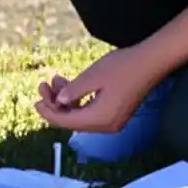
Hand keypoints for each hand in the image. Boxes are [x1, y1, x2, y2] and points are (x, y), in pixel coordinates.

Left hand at [35, 45, 166, 132]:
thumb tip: (58, 102)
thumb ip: (72, 91)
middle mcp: (107, 126)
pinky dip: (79, 99)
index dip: (48, 112)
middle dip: (55, 104)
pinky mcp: (116, 113)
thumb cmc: (123, 66)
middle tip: (44, 85)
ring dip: (67, 99)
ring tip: (56, 80)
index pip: (66, 122)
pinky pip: (91, 111)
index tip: (35, 100)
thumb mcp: (93, 76)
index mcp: (100, 119)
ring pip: (81, 115)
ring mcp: (113, 121)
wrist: (151, 61)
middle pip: (72, 120)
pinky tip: (72, 84)